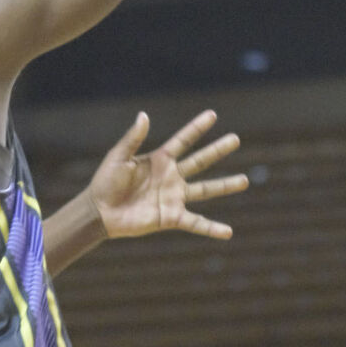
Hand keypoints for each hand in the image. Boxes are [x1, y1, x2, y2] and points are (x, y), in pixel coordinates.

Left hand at [88, 109, 246, 241]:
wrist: (100, 212)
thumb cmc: (105, 182)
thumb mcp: (118, 157)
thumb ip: (133, 138)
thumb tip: (144, 115)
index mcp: (160, 160)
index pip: (183, 140)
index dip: (197, 128)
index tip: (213, 115)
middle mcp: (171, 177)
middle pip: (200, 161)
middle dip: (218, 150)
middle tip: (236, 139)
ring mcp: (173, 197)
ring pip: (205, 190)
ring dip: (225, 186)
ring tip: (245, 181)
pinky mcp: (171, 218)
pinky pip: (196, 223)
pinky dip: (211, 228)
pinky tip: (228, 232)